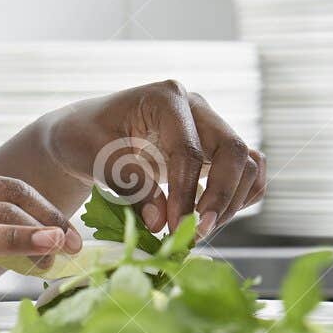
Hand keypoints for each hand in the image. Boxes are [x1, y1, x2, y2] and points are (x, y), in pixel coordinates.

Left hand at [45, 80, 265, 238]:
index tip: (174, 229)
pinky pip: (248, 171)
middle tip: (196, 234)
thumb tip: (162, 224)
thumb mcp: (97, 159)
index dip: (185, 195)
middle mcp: (196, 108)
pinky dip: (239, 197)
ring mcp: (210, 126)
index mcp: (166, 98)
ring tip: (199, 231)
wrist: (84, 132)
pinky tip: (211, 218)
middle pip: (234, 152)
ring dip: (232, 202)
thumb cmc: (84, 138)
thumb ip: (132, 187)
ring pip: (248, 163)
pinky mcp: (214, 148)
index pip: (189, 151)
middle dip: (220, 199)